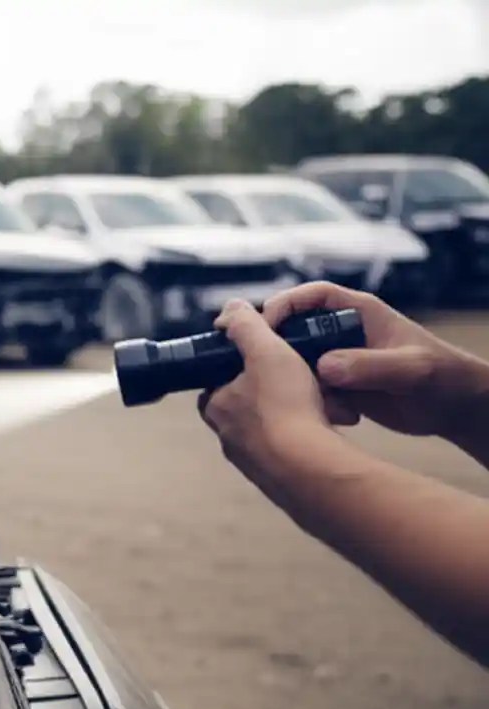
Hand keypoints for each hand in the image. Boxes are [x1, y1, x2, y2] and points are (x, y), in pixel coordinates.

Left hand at [199, 300, 347, 506]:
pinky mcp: (283, 479)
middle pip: (257, 402)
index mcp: (216, 408)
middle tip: (308, 378)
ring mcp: (256, 462)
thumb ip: (246, 327)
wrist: (311, 471)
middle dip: (285, 388)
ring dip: (306, 409)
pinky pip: (299, 448)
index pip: (220, 379)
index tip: (272, 355)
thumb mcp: (265, 351)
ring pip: (282, 425)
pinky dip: (315, 433)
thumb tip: (231, 309)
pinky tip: (335, 425)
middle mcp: (230, 439)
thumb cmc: (284, 408)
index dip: (246, 363)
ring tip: (330, 401)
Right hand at [263, 281, 488, 439]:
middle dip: (274, 341)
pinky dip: (305, 398)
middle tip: (255, 360)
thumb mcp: (409, 369)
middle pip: (295, 327)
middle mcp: (343, 333)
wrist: (454, 408)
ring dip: (287, 375)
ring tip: (285, 394)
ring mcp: (338, 359)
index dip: (286, 303)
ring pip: (296, 360)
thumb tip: (326, 367)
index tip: (267, 322)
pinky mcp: (337, 385)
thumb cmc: (441, 376)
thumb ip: (369, 365)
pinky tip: (315, 413)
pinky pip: (308, 387)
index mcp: (359, 312)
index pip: (313, 296)